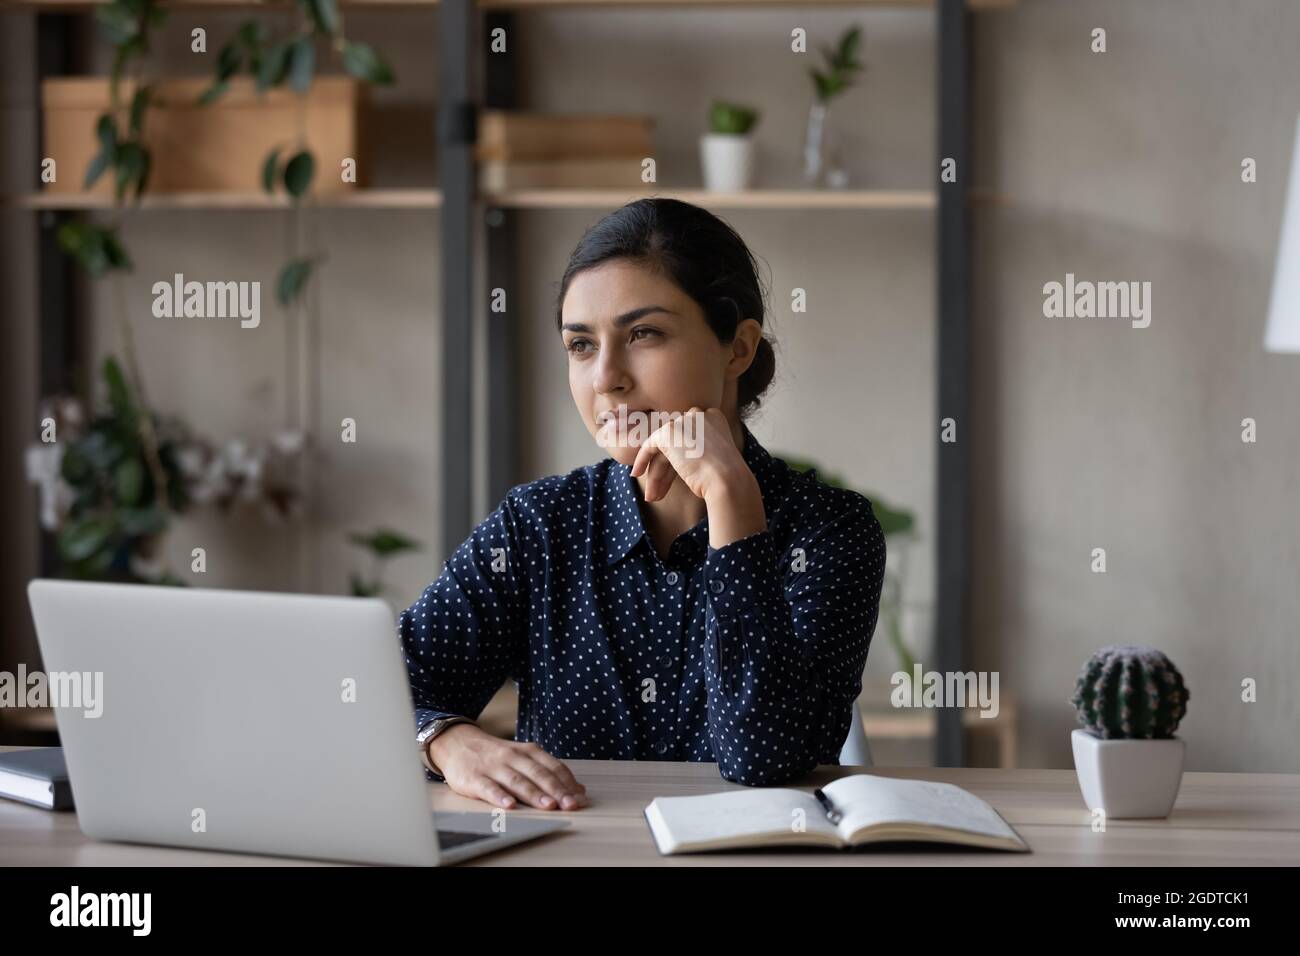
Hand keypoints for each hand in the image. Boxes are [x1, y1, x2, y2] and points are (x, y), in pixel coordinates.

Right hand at [429, 723, 589, 810]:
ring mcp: (493, 767)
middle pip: (538, 774)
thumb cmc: (497, 755)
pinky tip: (510, 806)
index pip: (552, 766)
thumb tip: (579, 790)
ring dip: (534, 794)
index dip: (567, 782)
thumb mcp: (524, 757)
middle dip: (556, 790)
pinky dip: (500, 797)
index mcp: (528, 751)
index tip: (580, 798)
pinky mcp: (474, 778)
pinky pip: (489, 788)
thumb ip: (549, 772)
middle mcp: (513, 757)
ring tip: (548, 806)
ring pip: (517, 781)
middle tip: (570, 805)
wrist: (458, 743)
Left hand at [629, 407, 746, 502]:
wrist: (728, 480)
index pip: (690, 440)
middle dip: (666, 470)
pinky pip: (650, 445)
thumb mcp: (715, 460)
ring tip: (652, 496)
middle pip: (676, 444)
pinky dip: (642, 460)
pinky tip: (637, 475)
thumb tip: (679, 462)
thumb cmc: (726, 478)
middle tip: (659, 492)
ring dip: (657, 474)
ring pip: (664, 449)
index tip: (673, 479)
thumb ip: (697, 452)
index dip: (679, 461)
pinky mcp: (669, 432)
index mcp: (714, 419)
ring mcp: (684, 422)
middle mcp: (699, 416)